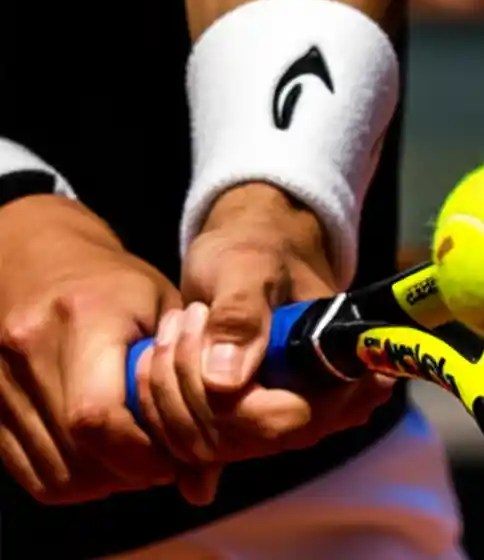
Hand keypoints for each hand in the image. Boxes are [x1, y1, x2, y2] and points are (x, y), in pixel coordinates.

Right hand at [0, 195, 179, 503]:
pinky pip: (29, 472)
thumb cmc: (117, 285)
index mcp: (85, 316)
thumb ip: (191, 374)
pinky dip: (72, 478)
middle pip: (78, 451)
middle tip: (164, 461)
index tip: (176, 455)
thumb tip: (209, 460)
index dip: (142, 453)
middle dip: (130, 472)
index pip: (99, 416)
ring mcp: (0, 378)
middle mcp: (30, 347)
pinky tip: (101, 457)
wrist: (36, 257)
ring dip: (103, 480)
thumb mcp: (165, 307)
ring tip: (136, 458)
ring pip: (55, 471)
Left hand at [137, 183, 392, 504]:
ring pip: (205, 447)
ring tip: (175, 326)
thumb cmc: (259, 250)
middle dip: (190, 382)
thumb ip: (241, 316)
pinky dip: (158, 406)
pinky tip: (157, 360)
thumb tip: (224, 382)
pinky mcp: (236, 428)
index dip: (235, 401)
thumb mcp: (249, 268)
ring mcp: (273, 424)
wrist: (248, 255)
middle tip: (186, 317)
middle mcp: (313, 412)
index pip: (286, 421)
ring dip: (168, 388)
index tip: (204, 334)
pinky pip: (188, 448)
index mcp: (337, 373)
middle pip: (240, 441)